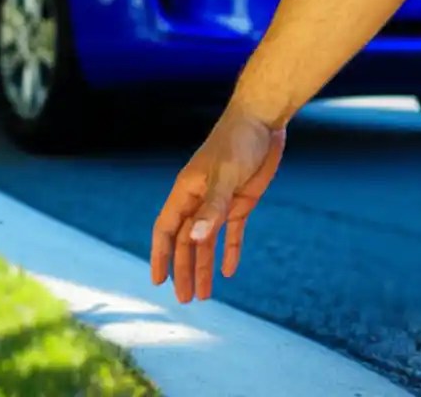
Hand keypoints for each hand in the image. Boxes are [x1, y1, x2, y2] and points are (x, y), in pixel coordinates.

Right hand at [150, 104, 285, 302]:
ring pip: (206, 240)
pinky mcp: (241, 200)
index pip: (166, 229)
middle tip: (185, 300)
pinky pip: (231, 232)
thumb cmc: (238, 141)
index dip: (160, 255)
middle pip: (186, 241)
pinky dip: (229, 251)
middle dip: (184, 270)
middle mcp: (198, 199)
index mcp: (186, 191)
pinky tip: (229, 271)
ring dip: (204, 266)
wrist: (263, 119)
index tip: (157, 281)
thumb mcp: (225, 176)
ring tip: (205, 295)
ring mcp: (219, 201)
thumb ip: (211, 208)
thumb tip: (195, 239)